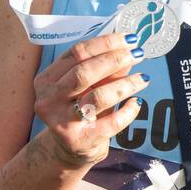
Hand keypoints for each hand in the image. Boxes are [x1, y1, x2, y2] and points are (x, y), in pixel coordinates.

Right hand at [31, 32, 147, 168]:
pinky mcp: (81, 140)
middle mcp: (49, 100)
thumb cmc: (79, 110)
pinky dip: (128, 111)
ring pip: (98, 96)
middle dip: (115, 60)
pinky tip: (137, 102)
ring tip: (144, 78)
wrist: (69, 150)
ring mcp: (62, 122)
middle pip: (84, 72)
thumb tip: (129, 50)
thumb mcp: (88, 87)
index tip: (129, 39)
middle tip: (138, 54)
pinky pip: (112, 122)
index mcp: (47, 80)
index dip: (105, 43)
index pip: (76, 53)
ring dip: (125, 84)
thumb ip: (105, 70)